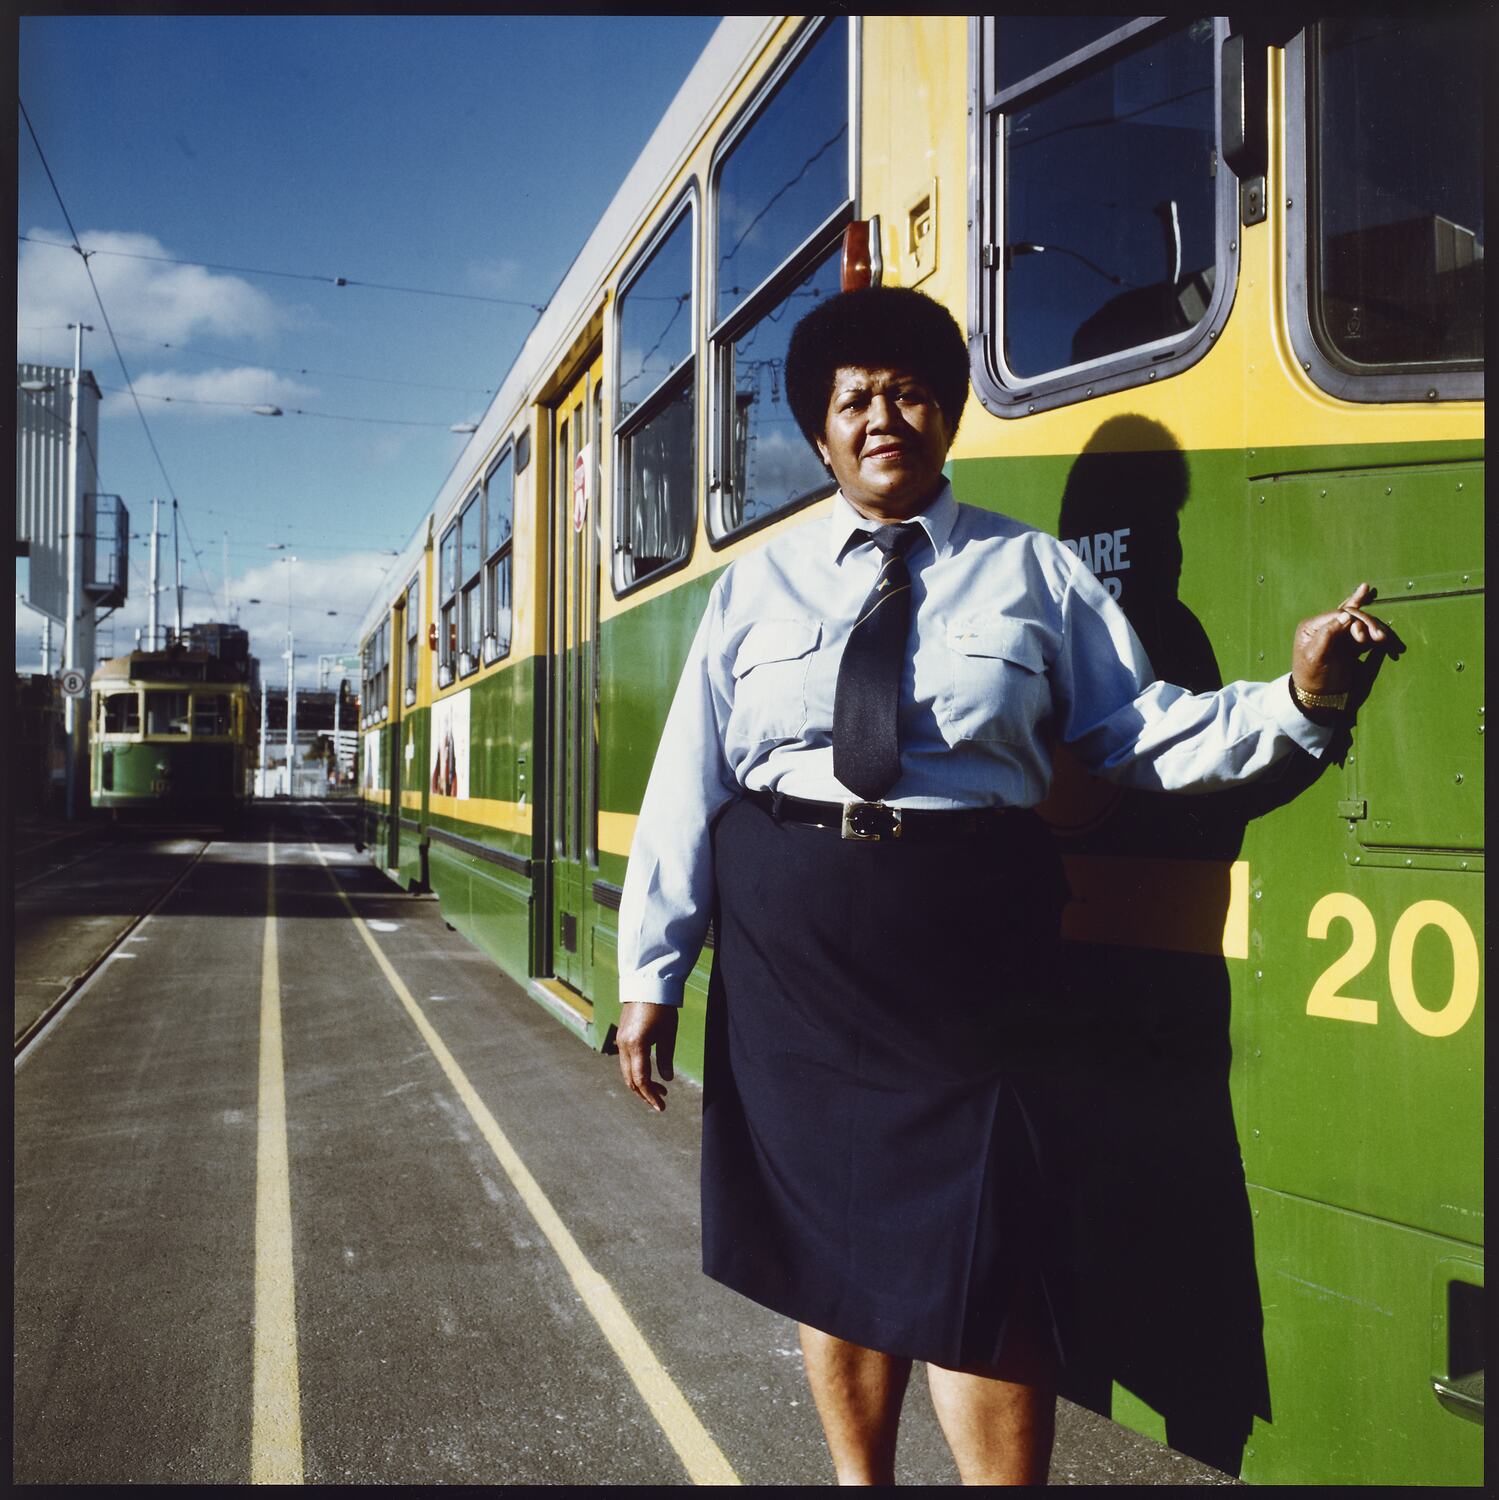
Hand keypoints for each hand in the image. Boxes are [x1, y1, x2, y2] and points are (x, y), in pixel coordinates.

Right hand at [616, 1001, 677, 1112]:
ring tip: (660, 1089)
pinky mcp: (622, 1037)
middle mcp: (624, 1045)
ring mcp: (621, 1041)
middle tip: (661, 1102)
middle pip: (630, 1079)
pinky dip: (636, 1073)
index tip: (661, 1107)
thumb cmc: (662, 1008)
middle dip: (645, 1093)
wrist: (647, 985)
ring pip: (627, 1072)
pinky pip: (626, 1062)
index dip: (651, 1096)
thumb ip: (666, 1058)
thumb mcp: (668, 1034)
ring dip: (641, 1084)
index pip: (641, 1079)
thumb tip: (667, 1080)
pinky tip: (649, 1075)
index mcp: (636, 1045)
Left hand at [1291, 582, 1397, 697]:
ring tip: (1392, 644)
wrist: (1318, 698)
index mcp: (1313, 626)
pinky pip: (1370, 637)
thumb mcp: (1316, 657)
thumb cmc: (1312, 678)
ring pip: (1366, 626)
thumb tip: (1346, 615)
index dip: (1356, 621)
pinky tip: (1394, 648)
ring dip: (1380, 632)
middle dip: (1371, 626)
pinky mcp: (1352, 645)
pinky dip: (1383, 642)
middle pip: (1355, 618)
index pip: (1340, 614)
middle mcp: (1328, 627)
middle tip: (1382, 639)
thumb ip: (1328, 635)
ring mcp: (1342, 635)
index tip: (1364, 638)